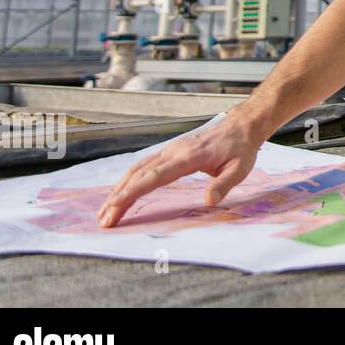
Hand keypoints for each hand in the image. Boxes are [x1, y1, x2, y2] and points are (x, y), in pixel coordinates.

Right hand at [96, 108, 266, 227]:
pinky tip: (121, 191)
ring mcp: (169, 150)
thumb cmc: (240, 149)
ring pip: (137, 169)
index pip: (154, 176)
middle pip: (139, 174)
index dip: (133, 191)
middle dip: (119, 197)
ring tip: (106, 210)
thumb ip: (224, 184)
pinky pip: (143, 165)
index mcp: (188, 157)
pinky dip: (129, 180)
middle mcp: (173, 152)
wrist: (240, 125)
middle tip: (104, 219)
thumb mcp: (240, 168)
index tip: (116, 205)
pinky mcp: (169, 151)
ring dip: (119, 189)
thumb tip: (209, 201)